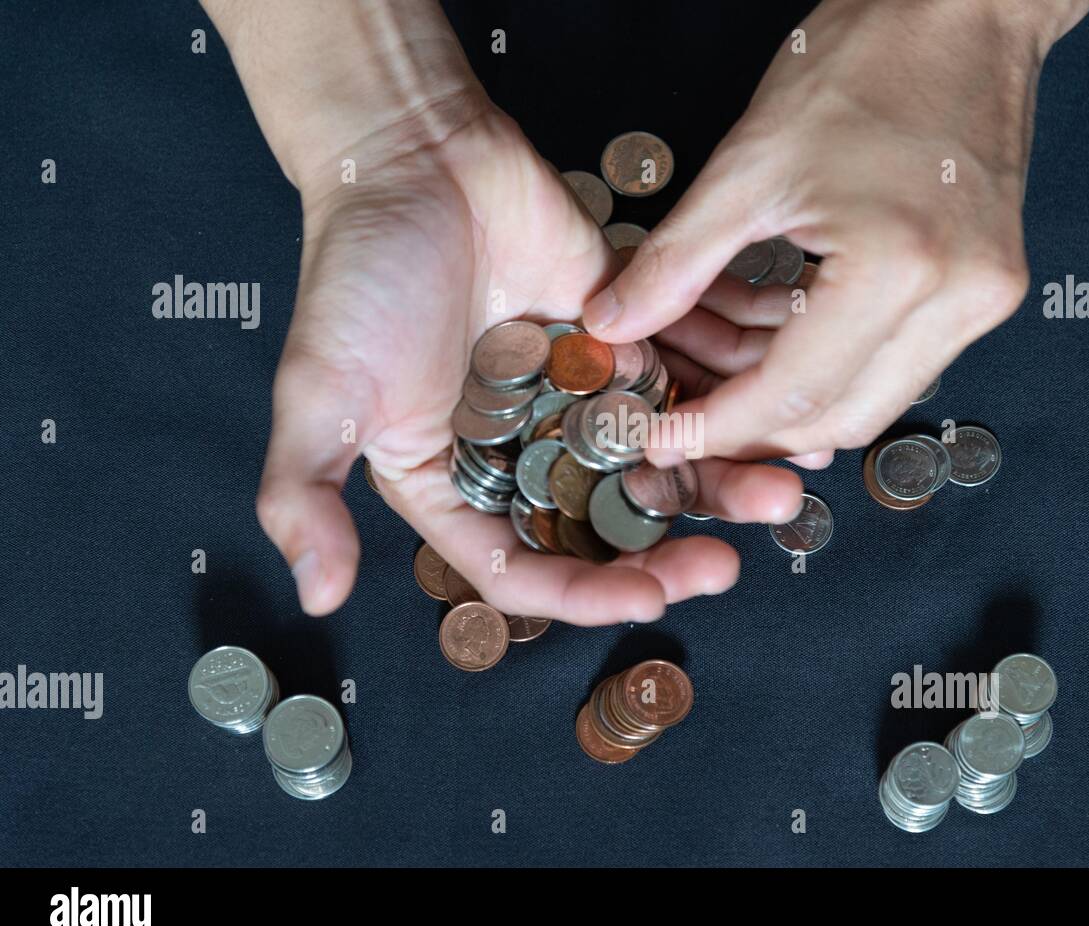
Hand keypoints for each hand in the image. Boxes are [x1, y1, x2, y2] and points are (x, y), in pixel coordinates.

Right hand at [256, 108, 803, 621]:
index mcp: (454, 482)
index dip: (583, 594)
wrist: (415, 156)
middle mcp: (522, 452)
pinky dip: (726, 406)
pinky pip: (681, 386)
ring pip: (657, 464)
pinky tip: (776, 423)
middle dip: (667, 552)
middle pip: (603, 528)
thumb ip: (304, 496)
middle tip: (723, 564)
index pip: (523, 567)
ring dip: (718, 486)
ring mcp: (578, 398)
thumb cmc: (358, 273)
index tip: (646, 600)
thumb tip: (319, 596)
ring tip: (778, 494)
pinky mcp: (623, 343)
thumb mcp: (317, 392)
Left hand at [584, 0, 1088, 464]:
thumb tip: (616, 320)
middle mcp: (957, 300)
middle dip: (751, 429)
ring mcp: (980, 300)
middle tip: (686, 412)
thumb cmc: (871, 59)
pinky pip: (892, 359)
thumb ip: (674, 261)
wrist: (963, 10)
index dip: (716, 428)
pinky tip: (772, 328)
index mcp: (899, 268)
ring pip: (866, 398)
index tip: (662, 435)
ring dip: (786, 393)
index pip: (793, 396)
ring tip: (719, 352)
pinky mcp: (982, 290)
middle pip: (837, 420)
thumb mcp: (749, 165)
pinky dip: (825, 356)